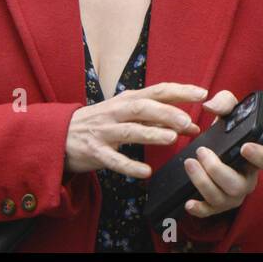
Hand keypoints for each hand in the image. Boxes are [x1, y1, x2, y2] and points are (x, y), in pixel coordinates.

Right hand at [64, 82, 206, 176]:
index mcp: (128, 99)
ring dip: (152, 134)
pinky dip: (130, 166)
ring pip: (130, 130)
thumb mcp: (128, 114)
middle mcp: (117, 112)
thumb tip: (191, 125)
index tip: (202, 93)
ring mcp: (105, 132)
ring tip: (172, 139)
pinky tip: (145, 171)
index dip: (180, 90)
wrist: (60, 134)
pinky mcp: (95, 152)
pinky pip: (114, 160)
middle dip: (167, 113)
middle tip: (188, 122)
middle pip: (144, 107)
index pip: (158, 90)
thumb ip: (158, 119)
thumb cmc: (102, 122)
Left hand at [181, 90, 262, 218]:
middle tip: (201, 152)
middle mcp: (247, 180)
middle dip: (217, 170)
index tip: (244, 146)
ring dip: (203, 183)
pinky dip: (199, 209)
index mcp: (255, 159)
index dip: (259, 156)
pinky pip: (210, 213)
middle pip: (237, 185)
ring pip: (222, 199)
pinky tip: (188, 201)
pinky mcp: (217, 206)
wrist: (218, 153)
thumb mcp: (229, 114)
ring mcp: (233, 196)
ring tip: (189, 164)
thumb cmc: (226, 134)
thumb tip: (210, 106)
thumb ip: (225, 103)